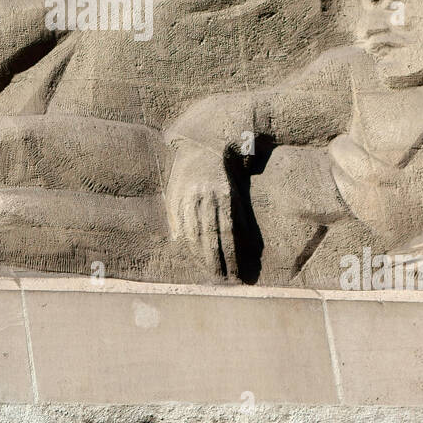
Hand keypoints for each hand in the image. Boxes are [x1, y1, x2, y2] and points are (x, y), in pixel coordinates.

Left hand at [165, 146, 239, 279]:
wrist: (202, 145)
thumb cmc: (184, 174)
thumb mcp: (173, 192)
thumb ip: (175, 215)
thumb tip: (177, 240)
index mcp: (184, 200)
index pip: (191, 234)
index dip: (197, 254)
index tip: (203, 269)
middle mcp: (202, 199)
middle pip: (209, 235)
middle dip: (214, 259)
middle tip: (220, 277)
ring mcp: (219, 195)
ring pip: (225, 229)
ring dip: (230, 252)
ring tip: (234, 270)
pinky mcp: (232, 192)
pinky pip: (239, 217)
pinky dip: (245, 234)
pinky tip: (249, 249)